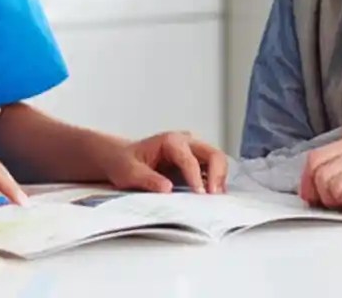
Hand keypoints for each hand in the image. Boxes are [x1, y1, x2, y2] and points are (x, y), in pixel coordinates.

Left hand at [98, 131, 227, 194]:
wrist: (122, 159)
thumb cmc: (125, 162)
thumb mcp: (129, 172)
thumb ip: (147, 179)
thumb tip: (167, 189)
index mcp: (170, 141)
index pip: (189, 159)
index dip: (196, 177)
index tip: (199, 195)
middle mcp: (185, 142)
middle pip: (213, 154)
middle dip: (217, 175)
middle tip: (214, 196)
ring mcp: (192, 152)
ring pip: (217, 161)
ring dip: (219, 179)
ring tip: (215, 199)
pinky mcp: (195, 163)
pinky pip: (212, 170)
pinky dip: (215, 183)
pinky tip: (211, 197)